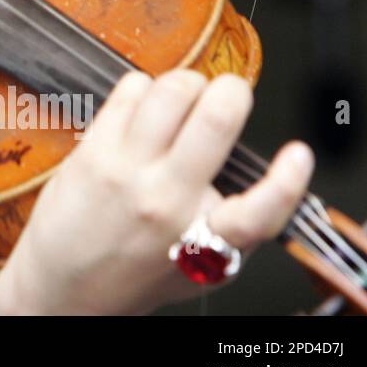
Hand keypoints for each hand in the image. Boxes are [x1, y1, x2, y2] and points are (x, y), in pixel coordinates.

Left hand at [0, 68, 313, 314]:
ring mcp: (126, 169)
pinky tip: (146, 107)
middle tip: (231, 94)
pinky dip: (147, 87)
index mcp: (205, 241)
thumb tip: (271, 180)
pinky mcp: (94, 149)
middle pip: (214, 121)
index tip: (298, 156)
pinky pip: (131, 89)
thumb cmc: (137, 270)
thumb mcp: (204, 267)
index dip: (287, 180)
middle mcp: (166, 201)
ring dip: (189, 83)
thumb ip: (237, 229)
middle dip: (232, 91)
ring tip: (188, 97)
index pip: (258, 213)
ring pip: (171, 91)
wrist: (67, 283)